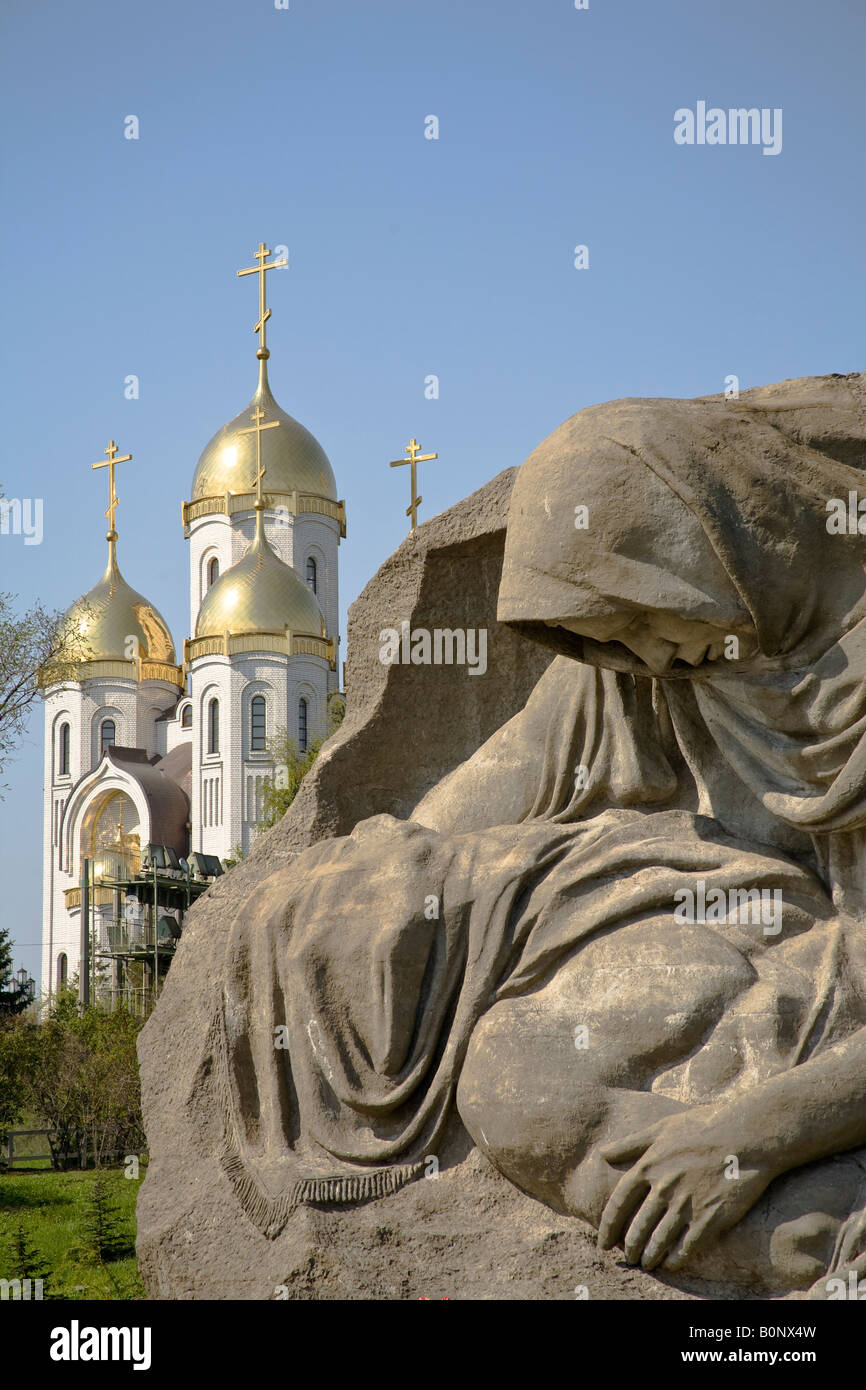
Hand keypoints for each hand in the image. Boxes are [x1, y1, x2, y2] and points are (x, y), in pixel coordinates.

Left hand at [597, 1106, 776, 1271]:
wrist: (746, 1135)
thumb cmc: (704, 1126)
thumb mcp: (662, 1128)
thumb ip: (630, 1143)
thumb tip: (602, 1153)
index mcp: (648, 1166)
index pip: (618, 1204)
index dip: (607, 1227)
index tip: (603, 1242)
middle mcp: (663, 1188)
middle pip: (637, 1228)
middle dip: (629, 1248)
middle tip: (627, 1257)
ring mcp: (686, 1205)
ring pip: (659, 1241)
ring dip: (650, 1257)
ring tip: (647, 1264)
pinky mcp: (709, 1218)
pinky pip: (686, 1247)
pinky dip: (675, 1259)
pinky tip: (672, 1264)